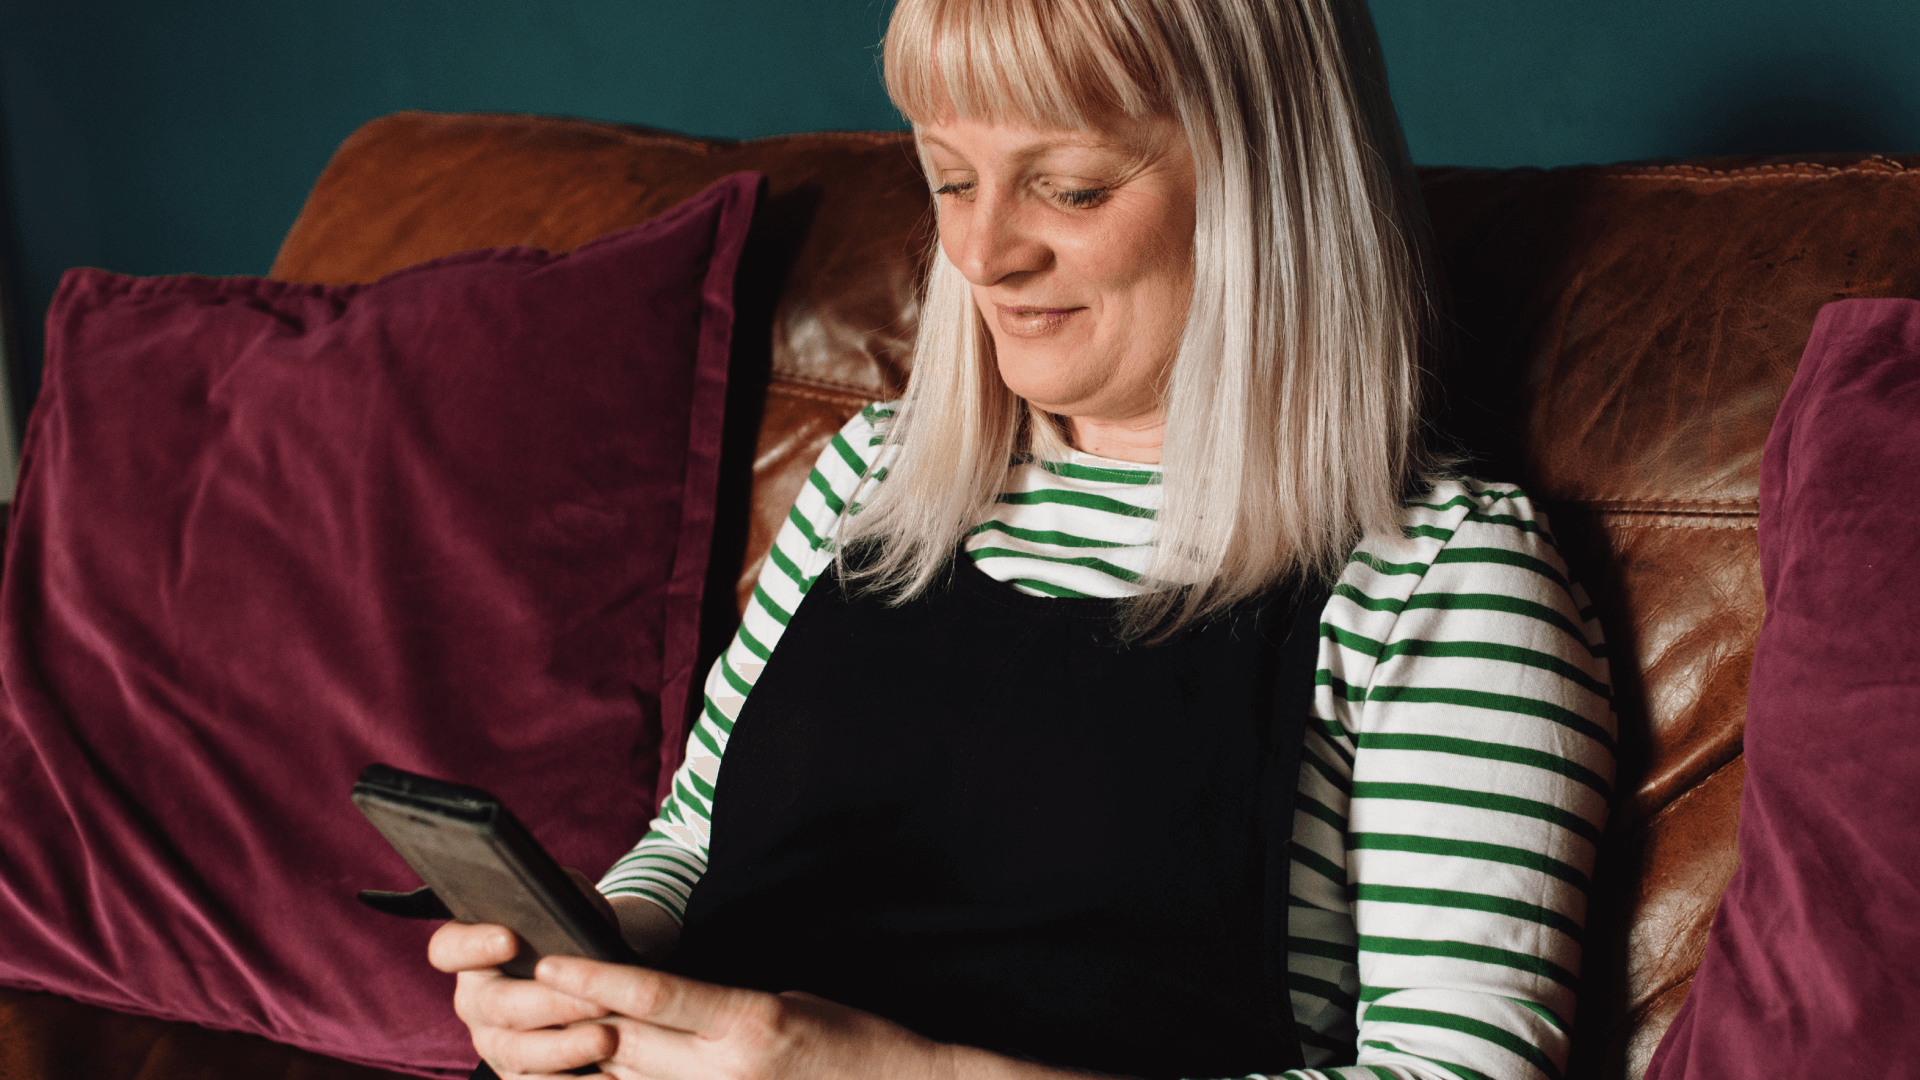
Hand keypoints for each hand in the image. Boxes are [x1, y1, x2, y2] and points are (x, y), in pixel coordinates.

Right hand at [428, 918, 615, 1077]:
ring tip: (608, 1039)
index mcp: (471, 952)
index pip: (449, 948)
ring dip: (565, 1049)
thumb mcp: (567, 907)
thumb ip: (559, 905)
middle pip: (496, 1006)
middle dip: (551, 1004)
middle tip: (596, 1000)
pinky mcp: (517, 1076)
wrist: (591, 977)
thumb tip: (567, 915)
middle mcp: (474, 1001)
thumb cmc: (574, 933)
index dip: (472, 946)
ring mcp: (492, 1043)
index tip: (509, 939)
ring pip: (517, 1053)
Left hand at [532, 956, 950, 1079]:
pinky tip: (591, 1076)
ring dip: (584, 1061)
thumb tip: (643, 1005)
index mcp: (749, 1022)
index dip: (595, 978)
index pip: (655, 995)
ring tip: (539, 1035)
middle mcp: (726, 1071)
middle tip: (525, 991)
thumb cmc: (847, 1040)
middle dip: (575, 1017)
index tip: (551, 962)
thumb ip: (711, 1008)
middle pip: (627, 1041)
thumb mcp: (781, 1001)